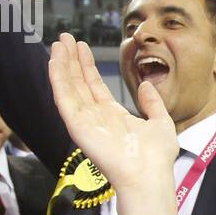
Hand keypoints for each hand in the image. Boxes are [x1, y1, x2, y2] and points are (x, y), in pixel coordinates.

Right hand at [48, 32, 177, 192]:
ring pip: (69, 87)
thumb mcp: (161, 123)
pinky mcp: (77, 126)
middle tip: (64, 38)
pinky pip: (64, 98)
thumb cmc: (156, 158)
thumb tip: (146, 85)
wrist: (149, 176)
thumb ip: (153, 104)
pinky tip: (55, 61)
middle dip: (71, 60)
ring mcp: (85, 121)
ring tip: (58, 43)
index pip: (94, 86)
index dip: (87, 66)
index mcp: (113, 116)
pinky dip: (58, 79)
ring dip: (62, 65)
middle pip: (79, 83)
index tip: (81, 47)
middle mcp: (96, 117)